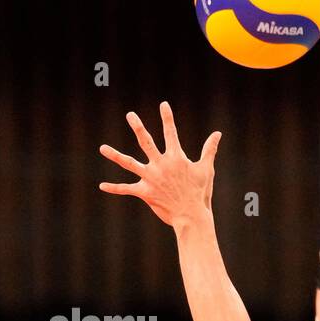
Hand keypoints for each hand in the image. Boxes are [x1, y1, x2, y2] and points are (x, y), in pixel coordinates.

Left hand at [99, 102, 220, 227]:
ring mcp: (151, 178)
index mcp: (176, 158)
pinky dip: (114, 188)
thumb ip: (209, 149)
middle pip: (146, 142)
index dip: (167, 118)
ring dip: (115, 155)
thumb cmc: (200, 193)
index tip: (163, 104)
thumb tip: (218, 133)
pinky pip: (126, 189)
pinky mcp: (145, 192)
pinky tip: (102, 186)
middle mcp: (161, 165)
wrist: (191, 215)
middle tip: (130, 115)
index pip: (171, 133)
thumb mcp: (206, 169)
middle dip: (138, 127)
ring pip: (129, 163)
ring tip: (102, 148)